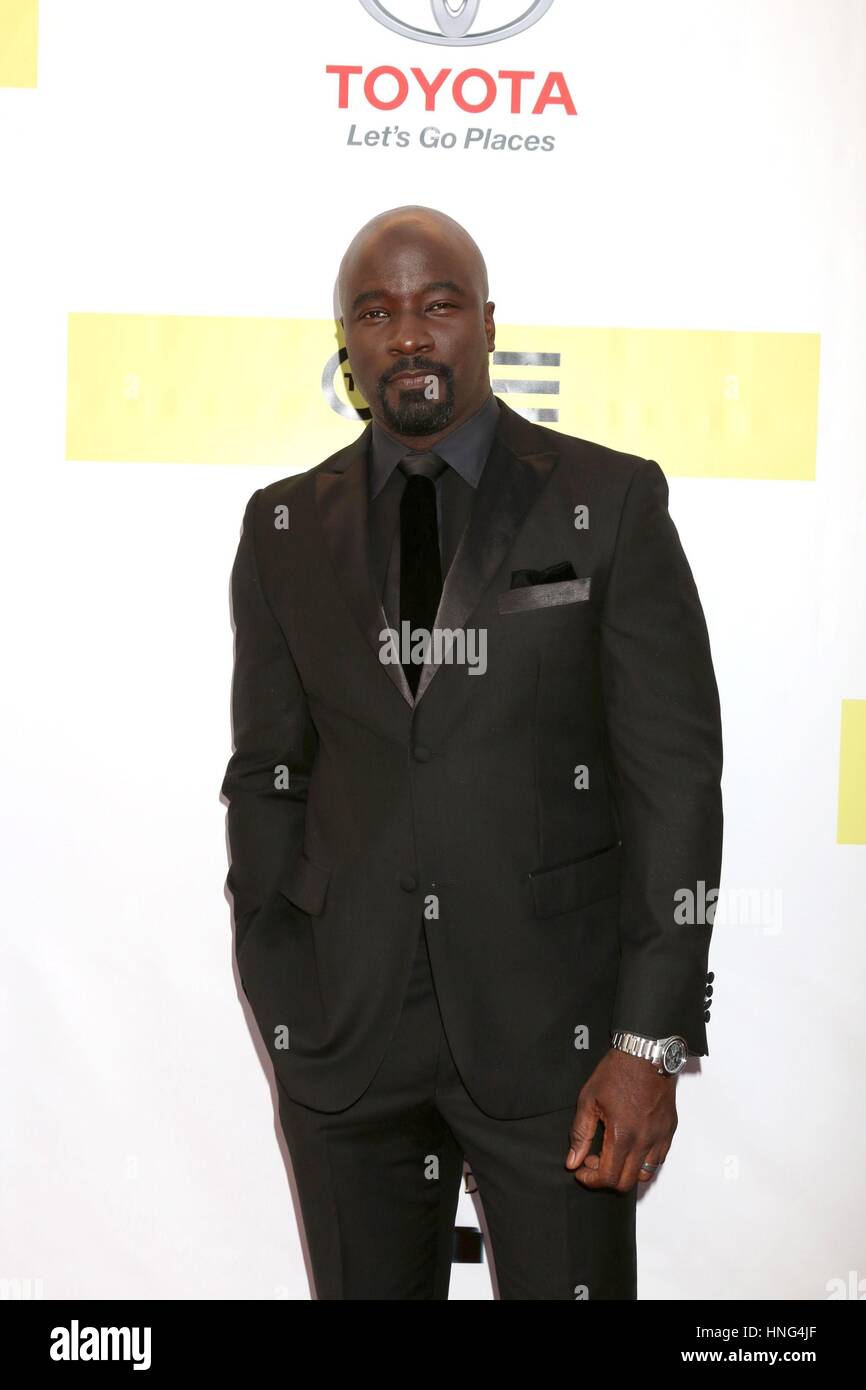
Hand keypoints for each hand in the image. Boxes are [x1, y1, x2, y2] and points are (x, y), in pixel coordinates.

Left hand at [564, 1048, 677, 1191]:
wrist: (646, 1054)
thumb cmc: (617, 1072)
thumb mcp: (589, 1100)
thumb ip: (580, 1134)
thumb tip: (573, 1161)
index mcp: (622, 1135)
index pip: (608, 1177)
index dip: (591, 1180)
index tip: (581, 1171)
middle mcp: (644, 1141)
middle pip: (626, 1183)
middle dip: (605, 1178)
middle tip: (594, 1160)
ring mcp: (660, 1138)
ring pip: (645, 1175)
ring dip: (626, 1172)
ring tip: (613, 1154)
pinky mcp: (669, 1131)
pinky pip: (658, 1159)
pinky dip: (643, 1162)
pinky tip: (630, 1145)